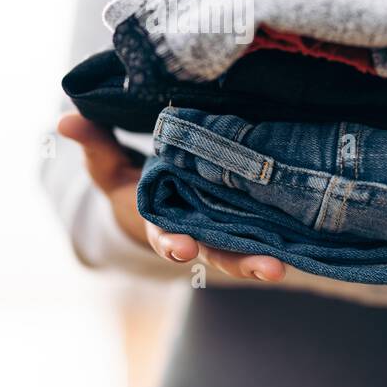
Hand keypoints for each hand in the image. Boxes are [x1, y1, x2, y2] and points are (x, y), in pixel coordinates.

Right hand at [56, 113, 284, 281]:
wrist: (165, 197)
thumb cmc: (135, 182)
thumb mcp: (110, 164)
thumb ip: (94, 143)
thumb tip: (66, 118)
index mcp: (162, 220)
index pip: (166, 234)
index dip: (171, 241)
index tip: (178, 247)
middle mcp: (197, 230)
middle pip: (218, 251)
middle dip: (240, 261)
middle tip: (266, 269)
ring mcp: (226, 226)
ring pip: (248, 246)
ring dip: (267, 257)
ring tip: (288, 266)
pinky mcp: (252, 217)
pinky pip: (271, 229)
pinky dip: (289, 235)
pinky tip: (319, 230)